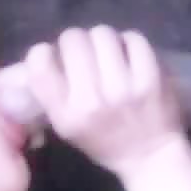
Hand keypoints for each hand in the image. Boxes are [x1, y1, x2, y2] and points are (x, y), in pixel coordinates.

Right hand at [22, 26, 186, 176]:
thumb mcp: (65, 126)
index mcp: (66, 114)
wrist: (150, 157)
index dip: (44, 52)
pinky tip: (128, 54)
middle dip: (76, 42)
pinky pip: (133, 39)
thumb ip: (52, 91)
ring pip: (102, 33)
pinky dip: (128, 42)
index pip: (40, 63)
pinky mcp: (151, 78)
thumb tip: (47, 51)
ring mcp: (124, 87)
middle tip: (85, 53)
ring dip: (103, 40)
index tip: (54, 57)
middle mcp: (91, 99)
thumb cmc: (103, 141)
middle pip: (73, 39)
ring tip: (108, 54)